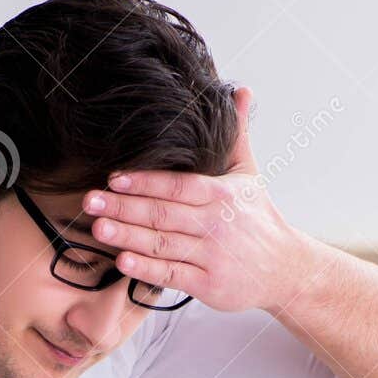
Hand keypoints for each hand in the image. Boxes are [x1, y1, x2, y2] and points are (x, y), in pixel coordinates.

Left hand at [81, 85, 307, 313]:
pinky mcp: (208, 285)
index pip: (177, 185)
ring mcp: (211, 256)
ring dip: (127, 237)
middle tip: (92, 201)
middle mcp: (215, 224)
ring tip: (98, 228)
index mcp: (221, 195)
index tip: (113, 178)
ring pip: (162, 244)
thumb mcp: (250, 175)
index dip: (143, 181)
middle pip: (162, 214)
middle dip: (124, 207)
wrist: (286, 270)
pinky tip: (123, 262)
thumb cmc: (260, 221)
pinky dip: (146, 270)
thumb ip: (237, 135)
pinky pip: (172, 275)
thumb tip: (241, 92)